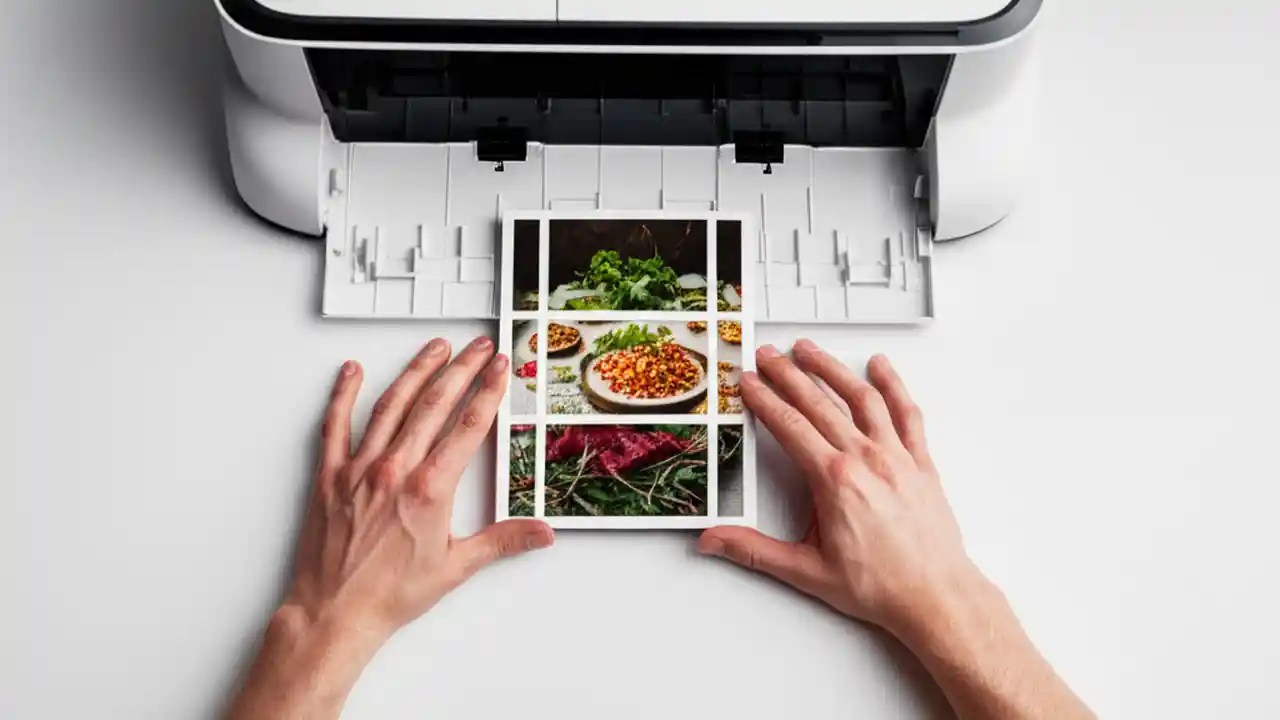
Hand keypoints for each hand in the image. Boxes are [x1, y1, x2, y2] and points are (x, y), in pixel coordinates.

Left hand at [228, 337, 553, 719]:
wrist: (334, 613)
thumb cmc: (389, 595)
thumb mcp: (456, 567)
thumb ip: (502, 541)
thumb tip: (540, 533)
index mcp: (430, 489)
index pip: (468, 426)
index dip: (488, 391)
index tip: (499, 369)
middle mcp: (395, 470)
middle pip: (434, 404)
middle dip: (461, 369)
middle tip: (477, 347)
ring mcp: (360, 468)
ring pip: (392, 405)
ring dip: (417, 371)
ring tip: (436, 348)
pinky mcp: (330, 476)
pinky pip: (335, 425)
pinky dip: (344, 394)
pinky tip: (353, 372)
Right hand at [699, 341, 1094, 718]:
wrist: (935, 596)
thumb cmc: (880, 586)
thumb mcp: (805, 570)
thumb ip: (754, 549)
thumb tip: (714, 541)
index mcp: (834, 480)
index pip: (789, 426)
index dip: (764, 399)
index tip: (748, 382)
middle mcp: (866, 459)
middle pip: (818, 403)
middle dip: (788, 374)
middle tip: (768, 355)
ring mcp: (896, 456)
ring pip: (861, 398)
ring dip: (832, 368)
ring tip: (810, 349)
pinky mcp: (921, 462)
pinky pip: (907, 413)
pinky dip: (894, 386)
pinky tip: (881, 367)